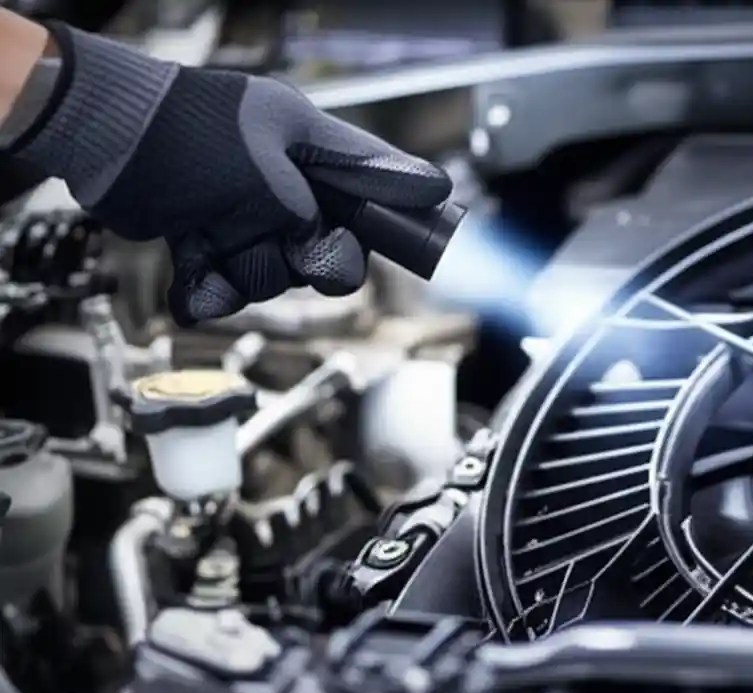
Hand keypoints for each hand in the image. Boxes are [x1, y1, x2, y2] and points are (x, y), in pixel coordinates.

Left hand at [7, 22, 450, 325]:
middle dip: (310, 260)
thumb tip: (334, 248)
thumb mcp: (264, 176)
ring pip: (276, 269)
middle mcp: (281, 179)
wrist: (101, 141)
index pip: (374, 175)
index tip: (442, 227)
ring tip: (216, 244)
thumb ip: (308, 216)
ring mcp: (243, 210)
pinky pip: (228, 281)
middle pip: (328, 243)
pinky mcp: (206, 235)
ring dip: (249, 270)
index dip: (407, 202)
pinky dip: (211, 288)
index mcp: (306, 145)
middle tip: (295, 255)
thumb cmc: (182, 135)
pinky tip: (198, 280)